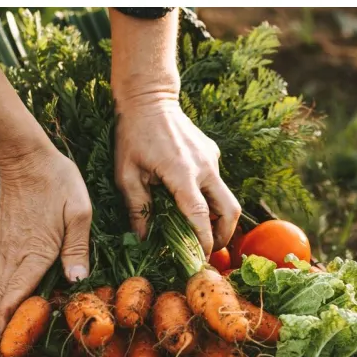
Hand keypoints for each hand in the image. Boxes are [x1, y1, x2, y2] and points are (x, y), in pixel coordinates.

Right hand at [0, 145, 91, 355]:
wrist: (24, 155)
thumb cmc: (57, 180)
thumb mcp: (79, 211)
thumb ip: (77, 247)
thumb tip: (76, 280)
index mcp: (35, 252)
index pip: (16, 294)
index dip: (6, 320)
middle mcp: (14, 254)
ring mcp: (4, 246)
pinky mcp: (0, 238)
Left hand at [114, 97, 240, 254]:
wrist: (149, 98)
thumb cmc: (132, 136)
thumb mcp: (126, 174)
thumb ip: (136, 208)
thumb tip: (142, 239)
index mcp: (181, 173)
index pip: (200, 215)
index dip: (203, 240)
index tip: (200, 258)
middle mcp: (204, 167)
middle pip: (230, 210)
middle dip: (223, 235)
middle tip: (208, 250)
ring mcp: (211, 159)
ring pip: (226, 197)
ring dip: (217, 218)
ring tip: (200, 232)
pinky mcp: (212, 153)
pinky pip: (216, 182)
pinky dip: (209, 198)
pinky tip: (189, 200)